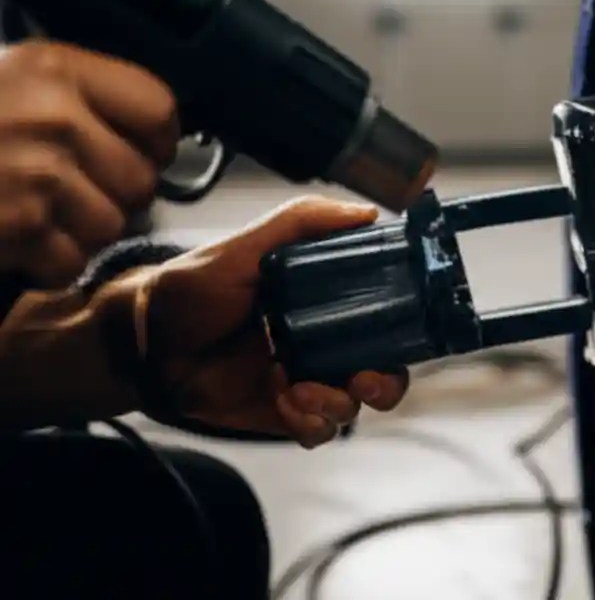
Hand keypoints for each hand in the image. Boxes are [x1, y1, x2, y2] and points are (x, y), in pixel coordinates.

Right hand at [0, 41, 177, 287]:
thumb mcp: (9, 82)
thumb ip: (75, 98)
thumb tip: (157, 136)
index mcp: (53, 68)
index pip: (158, 107)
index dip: (155, 141)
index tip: (138, 152)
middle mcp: (52, 115)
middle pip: (142, 178)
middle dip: (110, 196)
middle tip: (62, 192)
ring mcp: (36, 174)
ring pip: (111, 226)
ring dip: (75, 232)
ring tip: (28, 213)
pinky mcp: (18, 227)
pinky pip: (71, 262)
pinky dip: (44, 264)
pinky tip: (11, 240)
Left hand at [111, 197, 409, 447]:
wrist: (143, 343)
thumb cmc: (191, 289)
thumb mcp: (244, 246)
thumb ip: (301, 223)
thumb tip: (364, 212)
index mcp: (327, 303)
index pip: (386, 319)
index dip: (402, 331)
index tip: (397, 332)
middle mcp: (325, 343)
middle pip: (385, 371)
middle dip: (385, 382)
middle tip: (364, 379)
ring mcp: (307, 380)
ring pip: (355, 406)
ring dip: (339, 402)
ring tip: (302, 389)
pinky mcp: (285, 414)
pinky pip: (319, 431)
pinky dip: (310, 421)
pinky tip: (283, 399)